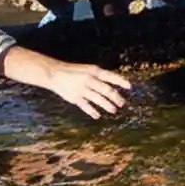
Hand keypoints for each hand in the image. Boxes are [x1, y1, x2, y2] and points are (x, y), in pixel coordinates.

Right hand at [0, 46, 130, 118]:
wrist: (54, 73)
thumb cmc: (74, 71)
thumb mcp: (88, 69)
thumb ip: (99, 76)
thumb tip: (114, 84)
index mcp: (93, 71)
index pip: (110, 76)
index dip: (121, 81)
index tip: (130, 87)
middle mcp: (89, 79)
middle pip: (106, 90)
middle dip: (116, 97)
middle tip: (123, 103)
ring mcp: (82, 89)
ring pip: (98, 99)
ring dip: (107, 105)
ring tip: (114, 110)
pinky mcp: (75, 98)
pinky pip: (86, 106)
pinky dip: (92, 111)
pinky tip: (98, 116)